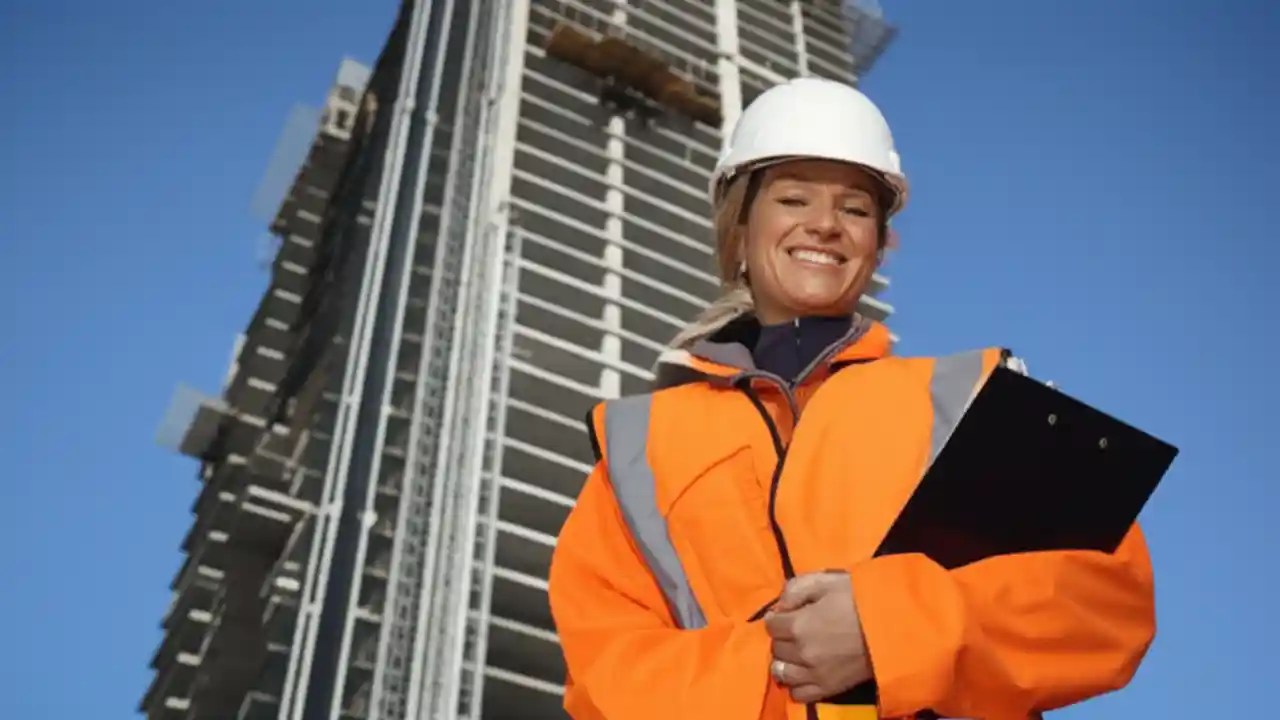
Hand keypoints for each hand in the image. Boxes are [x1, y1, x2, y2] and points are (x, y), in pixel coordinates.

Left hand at [764, 572, 871, 702]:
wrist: (894, 626)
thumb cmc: (860, 598)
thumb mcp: (826, 581)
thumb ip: (796, 589)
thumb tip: (780, 606)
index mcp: (798, 625)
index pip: (770, 625)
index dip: (778, 617)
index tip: (788, 614)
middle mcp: (801, 653)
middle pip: (776, 648)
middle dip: (782, 638)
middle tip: (796, 631)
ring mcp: (813, 674)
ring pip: (782, 672)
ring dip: (786, 661)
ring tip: (798, 653)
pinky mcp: (828, 688)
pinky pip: (799, 693)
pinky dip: (796, 684)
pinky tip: (804, 672)